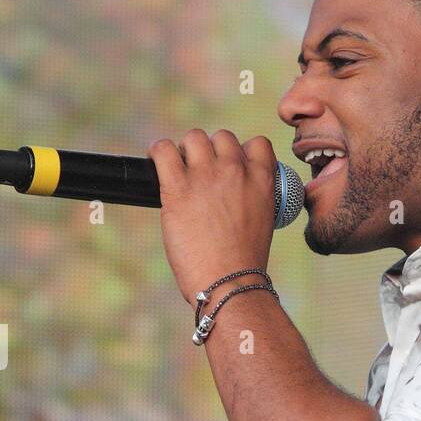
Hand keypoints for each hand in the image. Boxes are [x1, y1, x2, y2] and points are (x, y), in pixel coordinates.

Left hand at [146, 129, 275, 305]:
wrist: (230, 284)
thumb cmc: (243, 264)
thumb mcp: (261, 222)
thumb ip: (249, 198)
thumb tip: (226, 193)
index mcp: (263, 179)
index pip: (257, 143)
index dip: (241, 152)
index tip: (231, 169)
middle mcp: (236, 170)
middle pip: (221, 137)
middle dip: (211, 153)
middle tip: (201, 176)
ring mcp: (207, 176)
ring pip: (193, 138)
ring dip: (186, 152)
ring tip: (180, 172)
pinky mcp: (178, 187)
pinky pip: (163, 149)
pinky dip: (158, 153)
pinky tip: (158, 165)